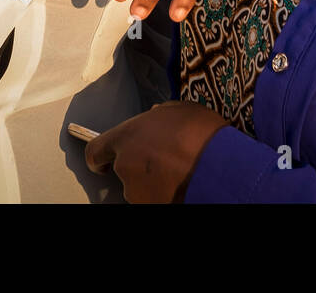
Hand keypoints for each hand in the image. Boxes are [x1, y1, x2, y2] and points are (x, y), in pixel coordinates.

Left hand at [85, 101, 228, 202]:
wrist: (220, 166)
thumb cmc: (201, 134)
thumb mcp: (179, 110)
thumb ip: (158, 114)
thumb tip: (155, 116)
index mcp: (126, 136)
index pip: (95, 150)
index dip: (99, 157)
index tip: (103, 162)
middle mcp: (125, 165)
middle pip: (122, 169)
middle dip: (137, 167)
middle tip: (162, 162)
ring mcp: (136, 191)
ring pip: (138, 187)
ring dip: (151, 182)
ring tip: (177, 172)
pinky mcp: (149, 206)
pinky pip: (153, 199)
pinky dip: (163, 194)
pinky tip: (181, 185)